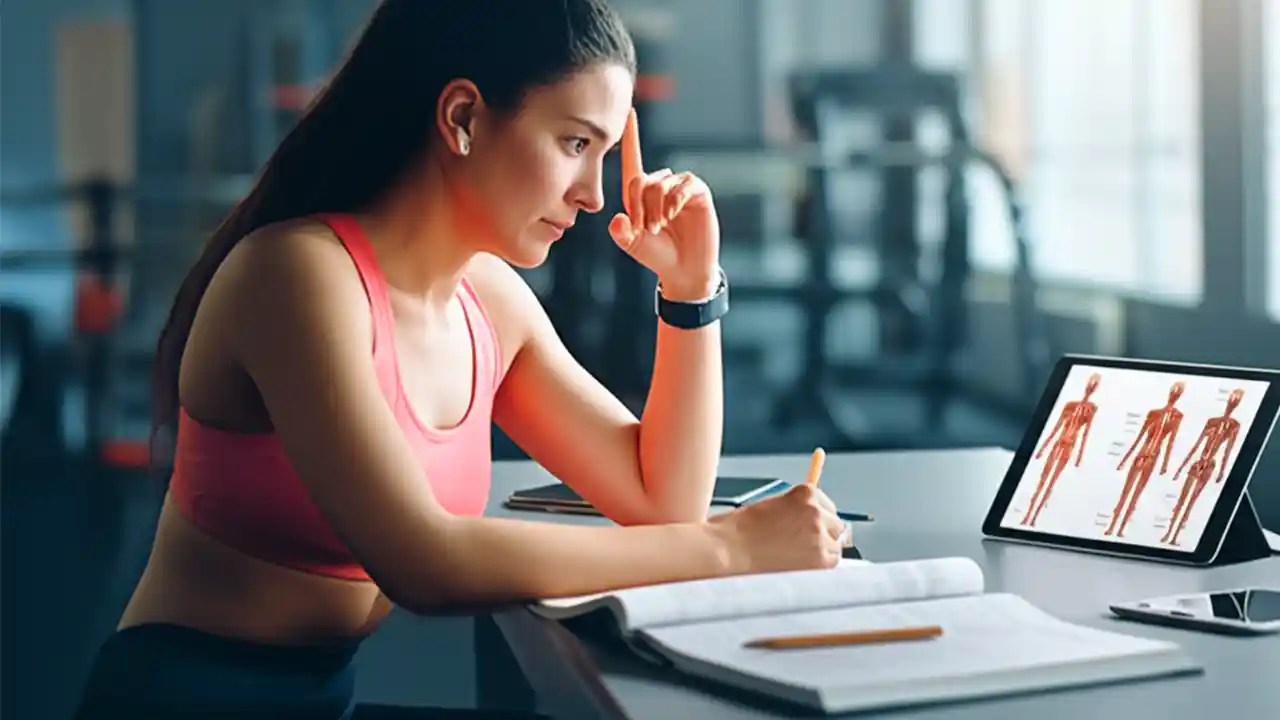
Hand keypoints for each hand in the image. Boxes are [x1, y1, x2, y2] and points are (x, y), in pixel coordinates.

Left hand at [608, 108, 719, 299]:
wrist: (683, 270)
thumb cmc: (658, 255)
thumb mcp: (633, 244)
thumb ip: (621, 233)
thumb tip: (618, 220)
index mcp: (641, 194)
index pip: (634, 160)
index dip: (631, 137)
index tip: (629, 112)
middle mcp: (660, 186)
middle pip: (641, 180)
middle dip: (639, 205)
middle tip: (645, 229)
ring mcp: (680, 188)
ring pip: (660, 184)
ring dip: (656, 207)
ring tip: (659, 227)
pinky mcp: (698, 193)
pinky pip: (683, 185)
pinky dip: (674, 199)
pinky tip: (673, 215)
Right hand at [709, 484, 846, 573]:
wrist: (728, 550)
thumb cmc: (740, 530)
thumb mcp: (771, 506)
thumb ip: (794, 510)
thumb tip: (810, 521)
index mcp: (805, 494)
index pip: (827, 506)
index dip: (818, 518)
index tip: (811, 527)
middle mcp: (816, 512)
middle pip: (836, 525)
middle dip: (823, 534)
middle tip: (804, 546)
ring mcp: (819, 536)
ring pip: (835, 546)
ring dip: (822, 551)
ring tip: (796, 558)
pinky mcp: (819, 560)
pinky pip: (831, 563)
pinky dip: (819, 567)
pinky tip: (799, 566)